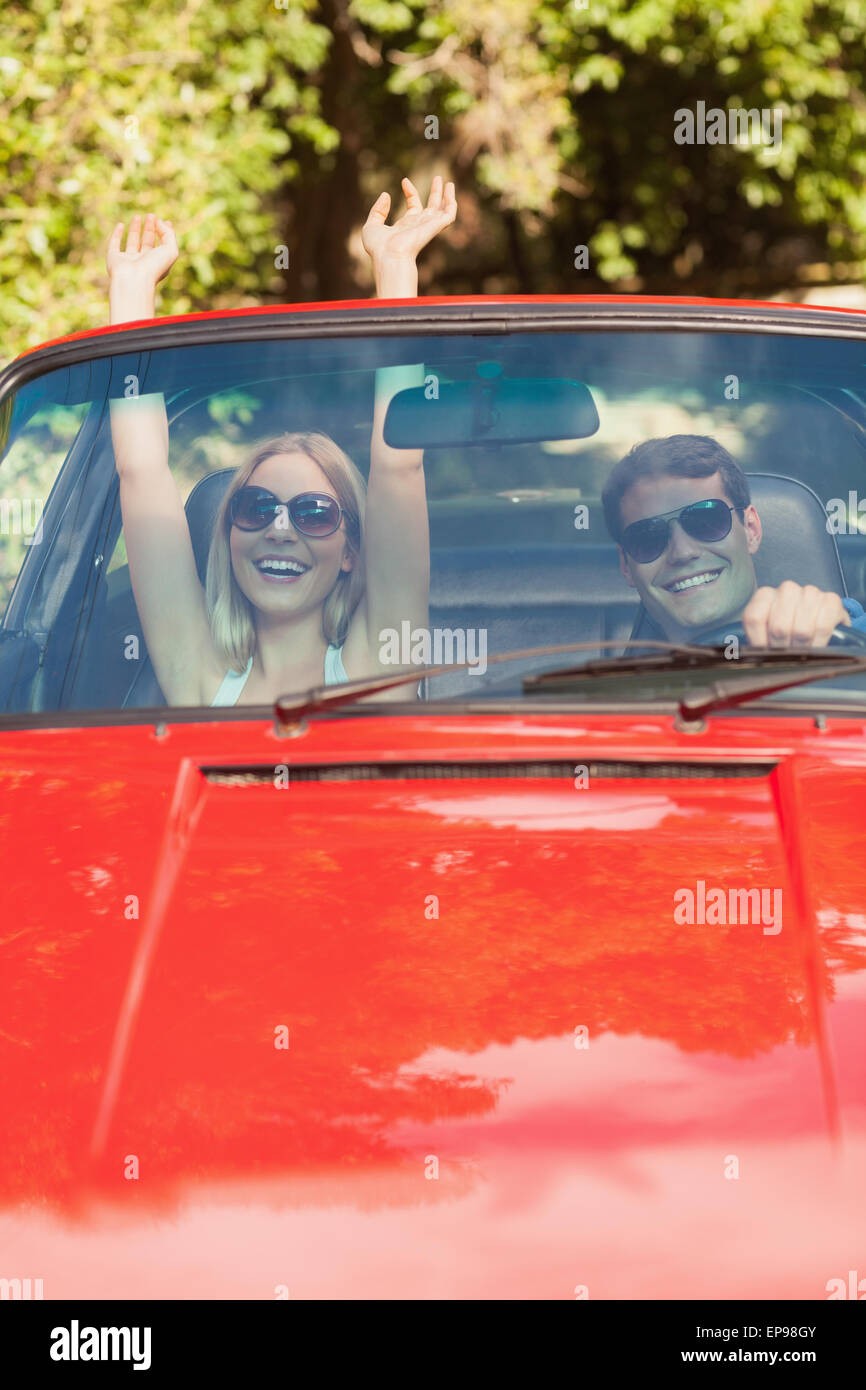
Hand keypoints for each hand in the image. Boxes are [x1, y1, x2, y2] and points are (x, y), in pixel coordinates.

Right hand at [107, 213, 177, 314]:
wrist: (134, 280)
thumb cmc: (154, 267)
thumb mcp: (170, 250)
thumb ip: (169, 234)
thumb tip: (159, 221)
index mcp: (158, 262)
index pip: (162, 245)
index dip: (164, 233)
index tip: (165, 221)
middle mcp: (143, 262)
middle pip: (147, 242)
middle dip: (150, 228)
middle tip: (151, 215)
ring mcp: (128, 260)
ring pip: (132, 242)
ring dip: (135, 229)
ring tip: (137, 216)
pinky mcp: (114, 259)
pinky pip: (114, 245)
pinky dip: (116, 234)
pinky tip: (120, 224)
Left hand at [362, 176, 456, 294]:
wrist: (389, 256)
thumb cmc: (379, 247)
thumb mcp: (372, 225)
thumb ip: (377, 210)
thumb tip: (386, 195)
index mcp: (406, 226)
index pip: (413, 206)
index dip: (410, 191)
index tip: (404, 181)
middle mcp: (419, 226)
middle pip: (431, 208)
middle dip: (435, 193)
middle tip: (438, 178)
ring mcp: (428, 227)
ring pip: (443, 210)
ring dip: (447, 196)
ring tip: (448, 182)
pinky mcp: (435, 227)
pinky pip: (449, 214)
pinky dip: (451, 203)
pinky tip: (449, 190)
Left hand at [742, 581, 850, 647]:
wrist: (821, 629)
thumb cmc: (790, 635)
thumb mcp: (767, 638)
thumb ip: (759, 644)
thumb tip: (758, 657)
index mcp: (764, 596)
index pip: (754, 619)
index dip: (760, 642)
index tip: (767, 653)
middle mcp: (786, 590)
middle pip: (779, 628)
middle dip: (784, 648)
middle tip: (789, 654)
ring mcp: (810, 592)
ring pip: (802, 630)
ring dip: (803, 647)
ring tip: (804, 650)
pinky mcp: (832, 600)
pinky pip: (823, 627)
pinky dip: (820, 642)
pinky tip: (818, 643)